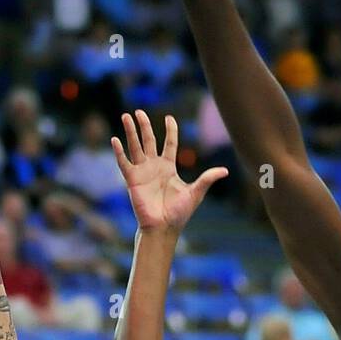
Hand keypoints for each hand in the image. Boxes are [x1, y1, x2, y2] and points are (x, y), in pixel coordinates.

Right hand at [113, 109, 226, 231]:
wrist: (163, 228)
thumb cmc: (178, 213)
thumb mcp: (195, 193)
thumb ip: (207, 179)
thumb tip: (225, 170)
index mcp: (169, 167)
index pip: (169, 143)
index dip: (170, 130)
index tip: (169, 117)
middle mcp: (154, 167)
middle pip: (149, 140)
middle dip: (144, 126)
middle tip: (139, 111)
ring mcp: (142, 172)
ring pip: (135, 147)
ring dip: (130, 132)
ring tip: (126, 116)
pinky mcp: (132, 180)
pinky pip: (124, 163)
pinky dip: (119, 152)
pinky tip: (114, 139)